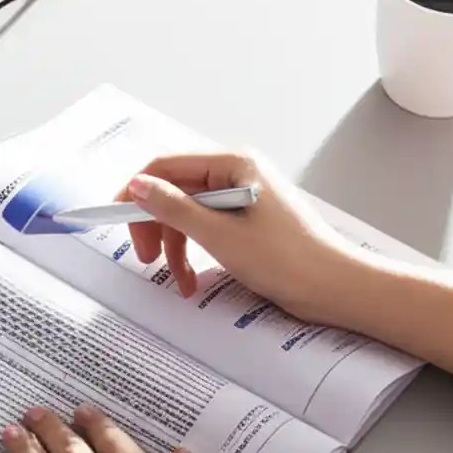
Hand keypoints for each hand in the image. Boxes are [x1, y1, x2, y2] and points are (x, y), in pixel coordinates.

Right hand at [118, 151, 359, 322]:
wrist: (337, 289)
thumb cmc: (289, 259)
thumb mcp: (220, 235)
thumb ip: (174, 208)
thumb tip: (137, 185)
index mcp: (233, 164)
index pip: (166, 166)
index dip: (136, 191)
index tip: (115, 217)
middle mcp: (236, 174)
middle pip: (174, 191)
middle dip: (156, 225)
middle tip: (146, 258)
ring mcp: (242, 198)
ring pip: (188, 215)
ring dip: (175, 246)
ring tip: (176, 279)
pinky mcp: (247, 223)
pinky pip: (206, 229)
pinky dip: (194, 253)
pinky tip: (192, 280)